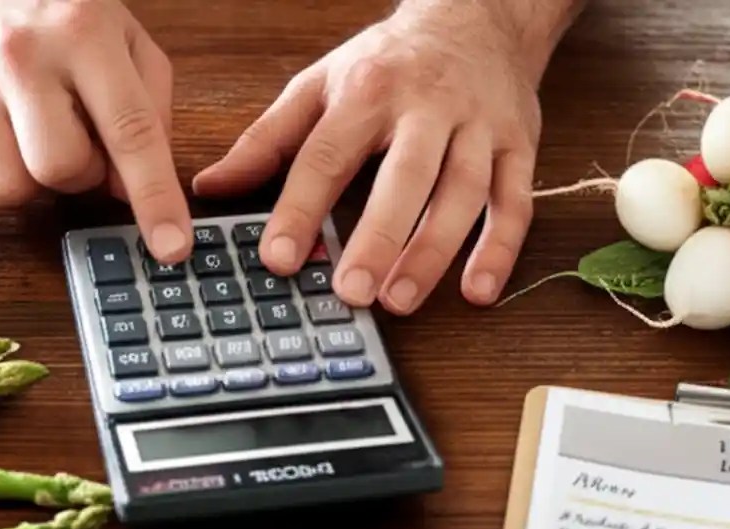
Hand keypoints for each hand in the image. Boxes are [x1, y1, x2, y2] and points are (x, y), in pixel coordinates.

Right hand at [0, 0, 193, 262]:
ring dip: (33, 185)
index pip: (129, 130)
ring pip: (8, 190)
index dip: (154, 198)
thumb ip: (149, 112)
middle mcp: (20, 57)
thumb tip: (130, 192)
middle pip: (60, 169)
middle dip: (80, 174)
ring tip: (32, 142)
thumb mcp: (127, 40)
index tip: (171, 249)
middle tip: (76, 140)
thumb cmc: (61, 15)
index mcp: (84, 34)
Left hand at [193, 1, 561, 312]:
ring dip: (434, 251)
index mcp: (368, 91)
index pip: (328, 154)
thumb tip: (209, 186)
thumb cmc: (389, 62)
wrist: (478, 16)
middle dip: (378, 237)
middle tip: (351, 292)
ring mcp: (479, 127)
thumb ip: (267, 140)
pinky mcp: (520, 146)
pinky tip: (477, 292)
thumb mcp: (320, 84)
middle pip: (404, 177)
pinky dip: (500, 250)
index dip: (301, 209)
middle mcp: (426, 107)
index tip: (278, 258)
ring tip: (400, 300)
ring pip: (463, 193)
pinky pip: (516, 203)